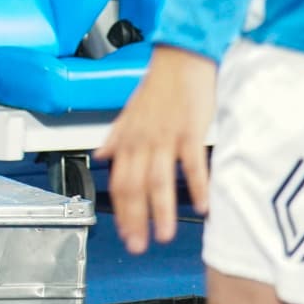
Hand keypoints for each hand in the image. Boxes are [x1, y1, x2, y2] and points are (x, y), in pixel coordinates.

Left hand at [96, 45, 216, 253]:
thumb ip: (116, 136)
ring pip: (158, 181)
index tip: (125, 233)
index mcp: (128, 139)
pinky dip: (196, 187)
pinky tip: (201, 207)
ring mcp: (165, 137)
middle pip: (134, 187)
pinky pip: (191, 164)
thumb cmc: (159, 86)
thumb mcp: (130, 112)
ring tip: (164, 235)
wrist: (181, 58)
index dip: (121, 210)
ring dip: (160, 211)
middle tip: (139, 245)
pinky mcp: (189, 130)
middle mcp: (142, 141)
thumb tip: (102, 154)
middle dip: (135, 219)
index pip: (119, 182)